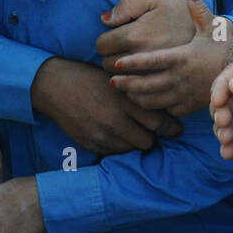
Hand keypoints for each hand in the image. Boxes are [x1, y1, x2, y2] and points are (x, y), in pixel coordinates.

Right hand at [30, 57, 181, 154]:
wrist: (55, 86)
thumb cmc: (91, 79)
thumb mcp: (119, 81)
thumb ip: (139, 96)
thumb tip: (164, 108)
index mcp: (126, 101)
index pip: (159, 123)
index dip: (171, 128)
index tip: (176, 129)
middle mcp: (115, 121)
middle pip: (148, 141)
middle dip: (153, 137)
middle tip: (152, 130)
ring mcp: (102, 136)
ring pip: (131, 149)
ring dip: (135, 142)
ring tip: (132, 131)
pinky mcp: (91, 144)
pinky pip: (114, 153)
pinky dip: (119, 146)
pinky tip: (117, 135)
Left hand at [108, 0, 232, 115]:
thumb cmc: (223, 48)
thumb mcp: (214, 27)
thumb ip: (199, 11)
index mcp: (181, 57)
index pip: (150, 61)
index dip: (131, 63)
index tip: (117, 63)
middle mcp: (179, 78)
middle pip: (144, 84)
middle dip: (125, 83)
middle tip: (112, 79)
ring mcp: (183, 94)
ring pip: (151, 100)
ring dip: (134, 95)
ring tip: (123, 89)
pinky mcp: (187, 107)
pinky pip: (163, 109)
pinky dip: (150, 106)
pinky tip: (143, 99)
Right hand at [210, 61, 232, 176]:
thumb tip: (232, 83)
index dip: (222, 85)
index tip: (218, 101)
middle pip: (230, 98)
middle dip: (221, 109)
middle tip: (224, 122)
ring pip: (232, 121)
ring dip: (222, 128)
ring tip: (226, 138)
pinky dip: (230, 148)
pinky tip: (228, 153)